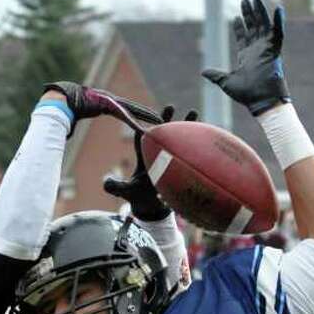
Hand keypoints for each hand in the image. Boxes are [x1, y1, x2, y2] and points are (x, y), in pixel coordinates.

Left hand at [103, 105, 198, 220]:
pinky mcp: (179, 165)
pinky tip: (207, 134)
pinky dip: (197, 144)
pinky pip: (189, 152)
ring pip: (178, 139)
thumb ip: (115, 187)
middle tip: (170, 106)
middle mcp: (157, 154)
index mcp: (144, 158)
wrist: (152, 207)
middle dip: (166, 121)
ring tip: (194, 111)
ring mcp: (169, 158)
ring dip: (185, 126)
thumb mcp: (126, 192)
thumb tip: (106, 182)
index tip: (145, 124)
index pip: (142, 141)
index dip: (143, 132)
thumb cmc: (138, 198)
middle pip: (162, 134)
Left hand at [201, 0, 289, 115]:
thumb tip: (203, 72)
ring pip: (264, 26)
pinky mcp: (274, 51)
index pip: (242, 36)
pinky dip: (279, 21)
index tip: (236, 15)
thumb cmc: (246, 94)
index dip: (240, 25)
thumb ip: (216, 75)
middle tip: (245, 0)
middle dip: (249, 13)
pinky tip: (278, 9)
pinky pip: (278, 33)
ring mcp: (266, 49)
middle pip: (253, 27)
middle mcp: (257, 50)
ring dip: (260, 12)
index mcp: (246, 56)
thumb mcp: (226, 82)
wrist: (260, 101)